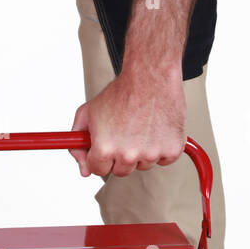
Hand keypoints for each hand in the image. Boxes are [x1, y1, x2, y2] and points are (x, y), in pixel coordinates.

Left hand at [68, 68, 185, 177]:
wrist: (149, 77)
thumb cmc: (121, 92)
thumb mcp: (87, 113)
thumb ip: (77, 142)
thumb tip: (83, 168)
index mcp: (105, 148)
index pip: (96, 170)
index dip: (98, 157)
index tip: (103, 148)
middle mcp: (128, 155)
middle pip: (120, 171)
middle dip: (119, 156)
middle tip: (123, 134)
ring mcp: (151, 153)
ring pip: (142, 165)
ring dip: (140, 152)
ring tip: (140, 126)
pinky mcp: (172, 149)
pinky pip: (163, 160)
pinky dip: (161, 148)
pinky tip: (154, 129)